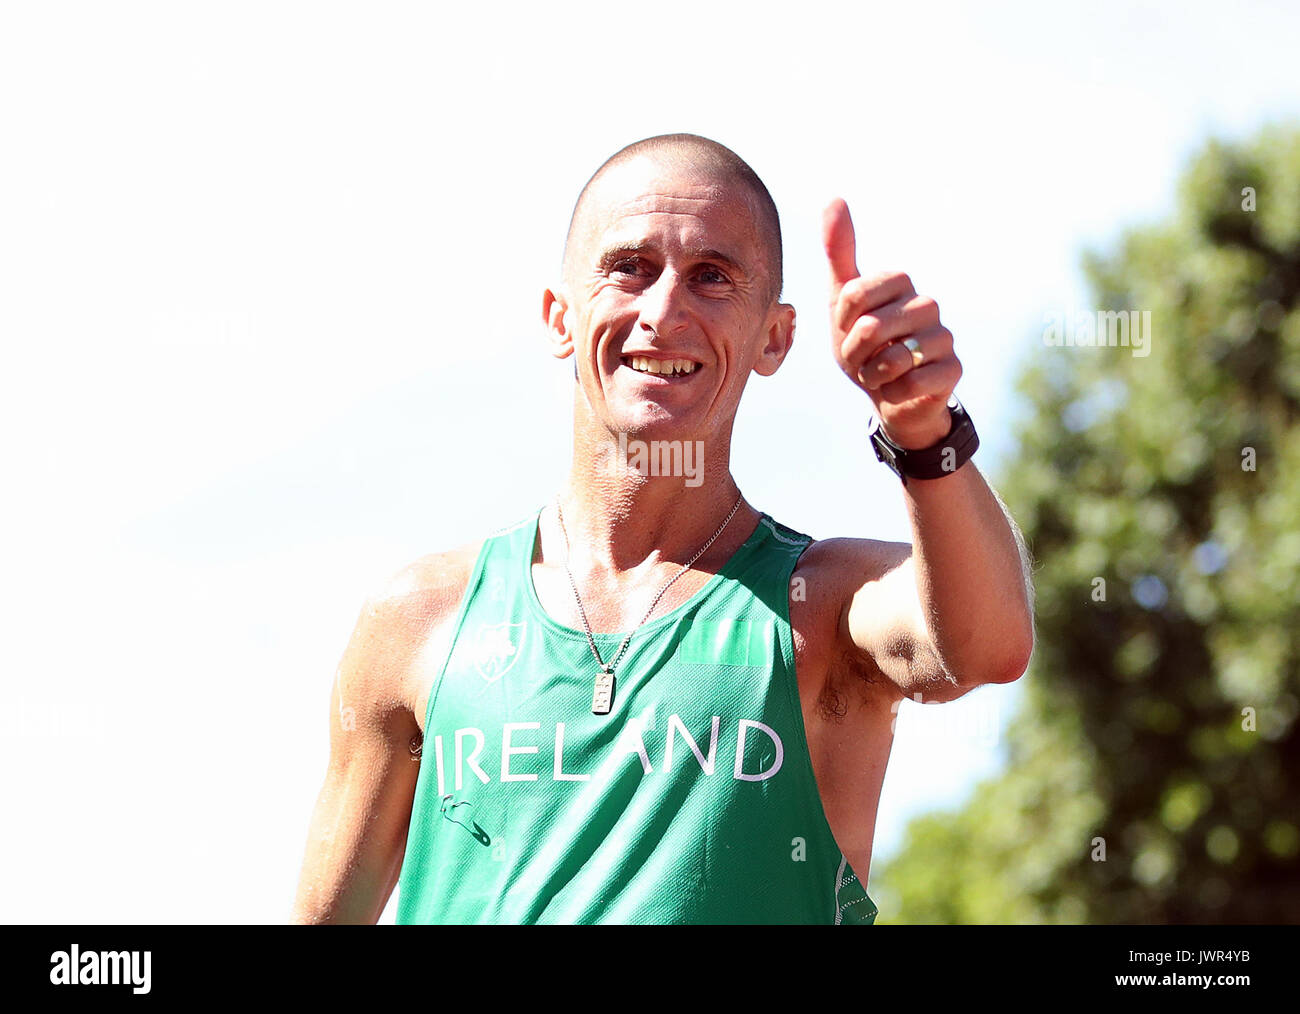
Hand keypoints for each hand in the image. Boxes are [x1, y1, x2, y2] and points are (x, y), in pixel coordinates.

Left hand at [823, 198, 961, 449]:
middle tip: (863, 359)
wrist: (889, 396)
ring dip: (873, 374)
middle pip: (870, 327)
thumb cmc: (864, 346)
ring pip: (892, 357)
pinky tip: (899, 389)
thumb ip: (839, 252)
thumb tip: (835, 199)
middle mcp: (927, 305)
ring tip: (881, 373)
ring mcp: (943, 337)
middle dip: (854, 353)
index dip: (842, 320)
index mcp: (900, 283)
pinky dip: (893, 392)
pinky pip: (912, 382)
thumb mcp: (843, 301)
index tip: (848, 329)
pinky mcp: (953, 370)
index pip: (854, 294)